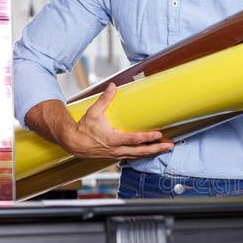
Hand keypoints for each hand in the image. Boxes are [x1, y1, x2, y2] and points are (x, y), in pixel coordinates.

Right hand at [26, 84, 174, 159]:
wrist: (73, 143)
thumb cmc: (83, 128)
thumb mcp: (93, 112)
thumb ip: (104, 99)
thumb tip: (112, 86)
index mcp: (113, 139)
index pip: (134, 139)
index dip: (147, 137)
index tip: (158, 134)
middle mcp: (117, 149)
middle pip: (141, 151)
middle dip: (156, 149)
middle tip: (169, 146)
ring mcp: (117, 154)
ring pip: (138, 156)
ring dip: (152, 152)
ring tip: (164, 149)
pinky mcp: (116, 156)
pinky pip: (132, 157)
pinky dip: (142, 155)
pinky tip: (150, 152)